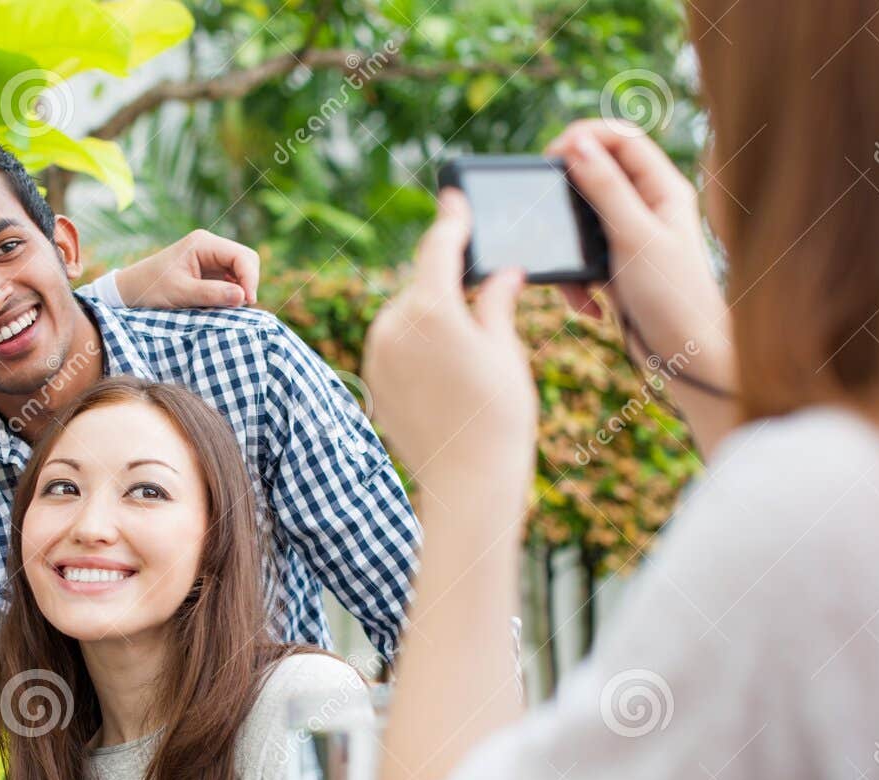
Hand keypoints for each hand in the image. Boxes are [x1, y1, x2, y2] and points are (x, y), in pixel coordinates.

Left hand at [114, 228, 258, 308]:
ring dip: (241, 290)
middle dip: (248, 282)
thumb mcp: (180, 293)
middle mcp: (210, 246)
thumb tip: (243, 296)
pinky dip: (233, 294)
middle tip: (241, 307)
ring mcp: (211, 259)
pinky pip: (232, 281)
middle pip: (246, 260)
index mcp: (202, 243)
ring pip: (241, 271)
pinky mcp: (210, 273)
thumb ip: (211, 294)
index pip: (241, 256)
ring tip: (230, 308)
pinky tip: (224, 306)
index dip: (250, 278)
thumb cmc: (150, 289)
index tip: (247, 302)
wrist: (131, 291)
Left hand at [362, 189, 535, 501]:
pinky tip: (446, 366)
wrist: (467, 482)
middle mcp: (394, 323)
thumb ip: (497, 302)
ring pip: (407, 313)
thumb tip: (503, 273)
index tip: (456, 198)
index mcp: (431, 307)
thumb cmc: (498, 417)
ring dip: (433, 314)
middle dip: (449, 281)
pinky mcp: (372, 376)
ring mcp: (377, 351)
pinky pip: (395, 342)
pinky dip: (417, 341)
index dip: (452, 219)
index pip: (439, 245)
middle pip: (423, 282)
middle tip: (483, 285)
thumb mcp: (505, 350)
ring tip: (469, 344)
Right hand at [547, 120, 734, 390]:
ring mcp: (631, 238)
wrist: (688, 355)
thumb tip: (576, 144)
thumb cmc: (674, 296)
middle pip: (595, 178)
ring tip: (578, 286)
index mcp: (663, 188)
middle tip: (547, 214)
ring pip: (582, 224)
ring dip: (571, 253)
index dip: (585, 138)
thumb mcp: (634, 237)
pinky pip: (583, 262)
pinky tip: (592, 308)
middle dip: (568, 201)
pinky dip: (578, 285)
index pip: (621, 137)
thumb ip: (605, 188)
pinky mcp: (617, 269)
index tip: (552, 157)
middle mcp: (648, 206)